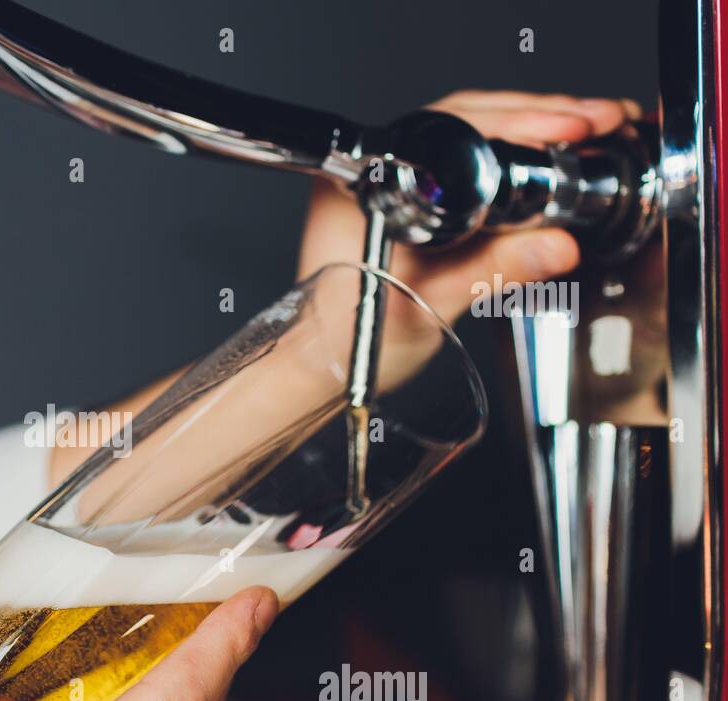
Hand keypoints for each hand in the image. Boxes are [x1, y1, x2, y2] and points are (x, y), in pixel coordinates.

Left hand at [298, 90, 642, 317]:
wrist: (320, 370)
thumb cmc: (347, 344)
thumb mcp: (429, 305)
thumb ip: (491, 271)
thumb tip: (554, 245)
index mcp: (360, 186)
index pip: (448, 129)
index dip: (516, 123)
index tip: (565, 129)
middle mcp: (365, 176)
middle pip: (462, 123)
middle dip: (534, 120)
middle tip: (591, 125)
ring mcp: (381, 186)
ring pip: (463, 141)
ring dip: (523, 138)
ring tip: (580, 137)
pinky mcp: (398, 204)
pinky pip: (455, 167)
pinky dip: (502, 164)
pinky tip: (541, 164)